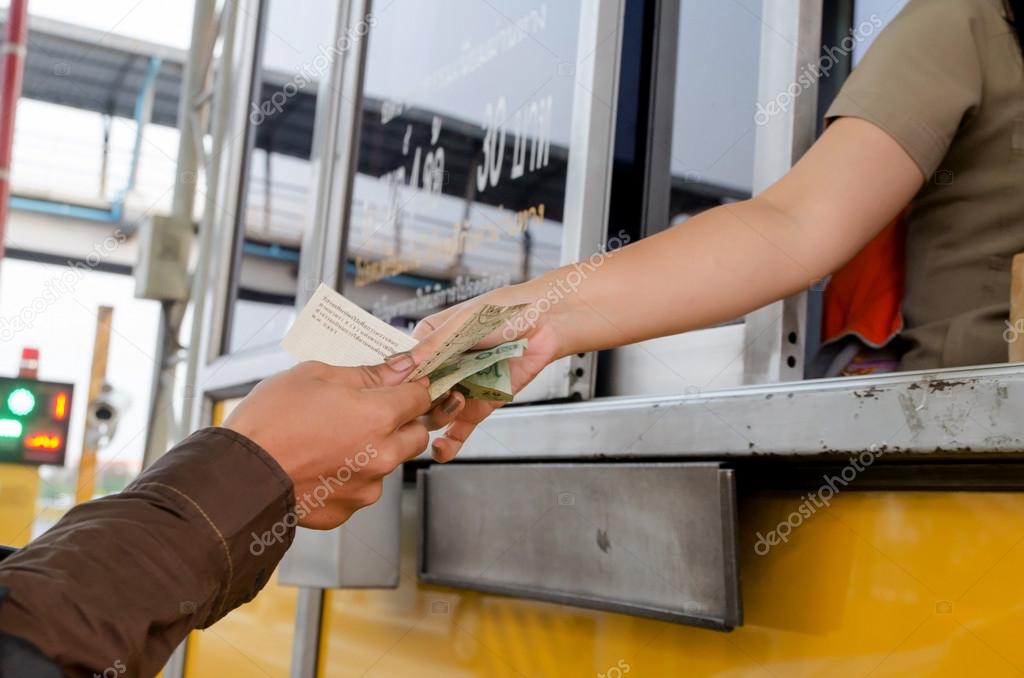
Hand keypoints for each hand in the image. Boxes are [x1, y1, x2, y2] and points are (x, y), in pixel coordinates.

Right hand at [224, 356, 462, 528]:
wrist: (237, 477)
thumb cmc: (268, 423)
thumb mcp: (314, 376)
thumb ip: (366, 374)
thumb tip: (400, 367)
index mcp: (378, 416)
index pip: (421, 398)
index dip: (415, 386)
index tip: (407, 382)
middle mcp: (381, 455)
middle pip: (417, 435)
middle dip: (403, 421)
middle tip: (371, 410)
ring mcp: (366, 487)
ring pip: (390, 463)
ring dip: (376, 450)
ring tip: (335, 439)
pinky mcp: (348, 509)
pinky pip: (363, 487)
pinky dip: (351, 476)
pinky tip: (322, 463)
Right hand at [412, 282, 565, 461]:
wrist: (546, 322)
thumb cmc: (506, 311)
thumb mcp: (462, 324)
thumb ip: (433, 346)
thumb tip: (403, 364)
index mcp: (431, 341)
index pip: (403, 367)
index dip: (395, 381)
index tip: (389, 392)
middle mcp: (442, 367)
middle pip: (416, 395)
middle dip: (415, 405)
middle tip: (419, 405)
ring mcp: (460, 387)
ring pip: (435, 414)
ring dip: (435, 419)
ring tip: (448, 409)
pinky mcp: (480, 405)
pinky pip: (460, 429)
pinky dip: (449, 442)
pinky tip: (440, 448)